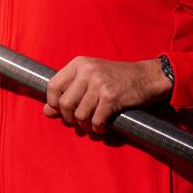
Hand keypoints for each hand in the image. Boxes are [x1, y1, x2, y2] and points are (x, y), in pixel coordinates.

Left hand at [43, 56, 172, 133]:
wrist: (146, 77)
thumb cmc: (116, 78)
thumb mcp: (90, 77)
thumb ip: (68, 91)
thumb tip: (46, 111)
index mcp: (79, 64)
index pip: (52, 86)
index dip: (53, 103)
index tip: (61, 110)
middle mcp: (87, 71)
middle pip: (64, 104)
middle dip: (69, 118)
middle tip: (79, 120)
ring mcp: (100, 84)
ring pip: (80, 115)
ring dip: (85, 125)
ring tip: (92, 123)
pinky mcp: (112, 98)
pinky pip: (96, 120)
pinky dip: (98, 128)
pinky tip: (102, 125)